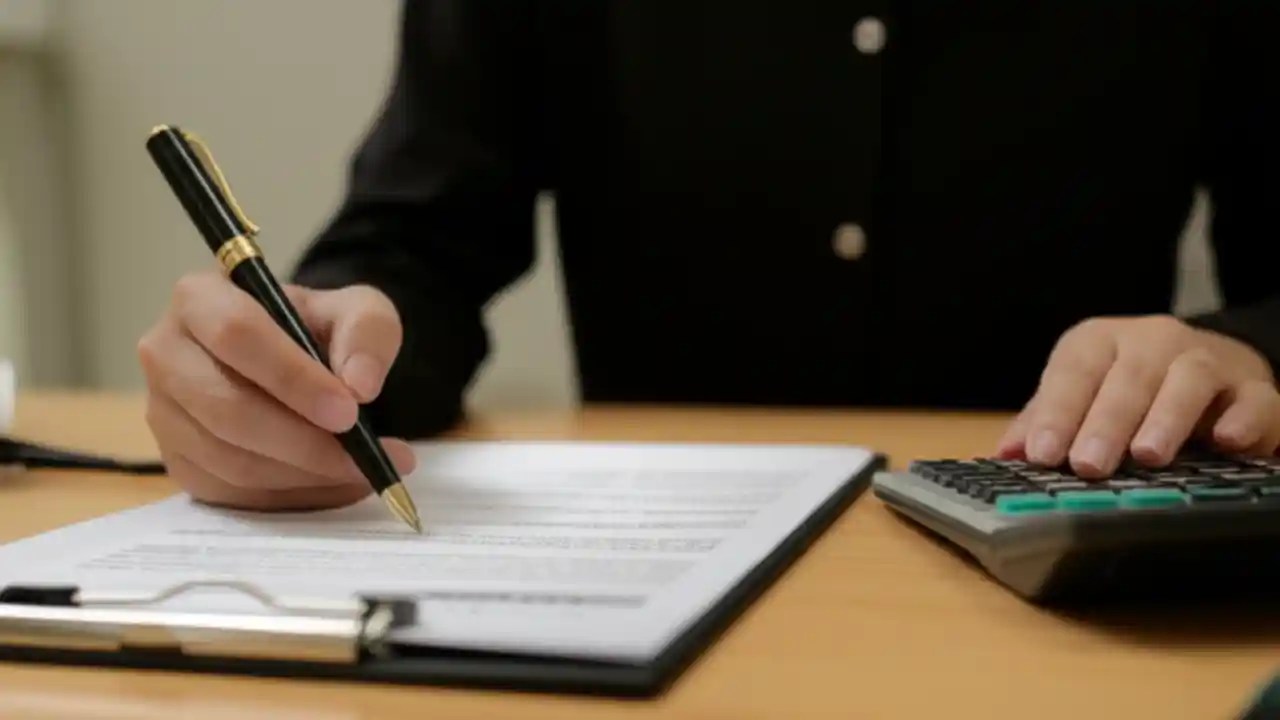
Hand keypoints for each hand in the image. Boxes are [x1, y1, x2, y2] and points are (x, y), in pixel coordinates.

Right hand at [138, 271, 415, 510]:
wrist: (293, 361)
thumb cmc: (316, 328)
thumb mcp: (356, 310)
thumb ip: (367, 332)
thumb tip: (360, 385)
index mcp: (200, 299)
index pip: (237, 335)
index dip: (293, 378)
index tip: (348, 411)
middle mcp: (166, 354)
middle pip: (227, 409)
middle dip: (304, 441)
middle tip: (365, 455)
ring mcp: (163, 413)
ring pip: (230, 459)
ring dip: (304, 474)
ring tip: (363, 470)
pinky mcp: (178, 461)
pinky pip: (232, 492)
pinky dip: (291, 495)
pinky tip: (335, 483)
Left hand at [997, 315, 1278, 477]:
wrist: (1216, 371)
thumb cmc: (1132, 391)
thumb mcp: (1083, 398)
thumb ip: (1044, 422)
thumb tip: (1006, 455)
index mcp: (1100, 343)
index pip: (1072, 373)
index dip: (1055, 413)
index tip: (1041, 455)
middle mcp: (1153, 342)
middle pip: (1127, 377)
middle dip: (1104, 423)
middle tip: (1087, 466)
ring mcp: (1207, 361)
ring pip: (1188, 380)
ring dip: (1166, 417)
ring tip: (1147, 456)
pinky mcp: (1253, 390)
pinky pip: (1253, 400)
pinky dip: (1242, 419)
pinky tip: (1226, 442)